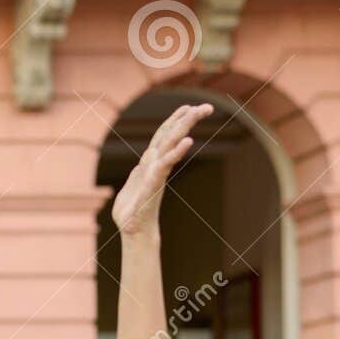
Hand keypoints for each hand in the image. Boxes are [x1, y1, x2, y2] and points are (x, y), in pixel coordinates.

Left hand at [110, 102, 211, 236]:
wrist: (131, 231)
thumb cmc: (131, 212)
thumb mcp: (131, 187)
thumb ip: (138, 174)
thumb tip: (142, 164)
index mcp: (150, 164)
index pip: (163, 138)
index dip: (174, 121)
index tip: (188, 106)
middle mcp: (156, 166)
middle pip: (172, 137)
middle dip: (188, 120)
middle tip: (208, 107)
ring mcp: (156, 174)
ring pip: (170, 145)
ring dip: (183, 128)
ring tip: (197, 112)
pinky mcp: (153, 185)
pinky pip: (164, 165)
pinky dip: (175, 153)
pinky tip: (187, 141)